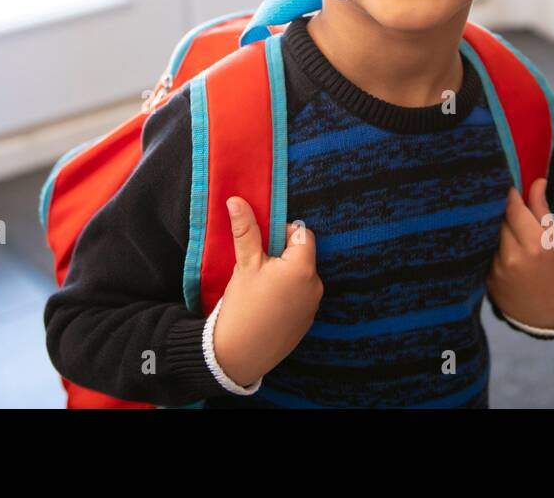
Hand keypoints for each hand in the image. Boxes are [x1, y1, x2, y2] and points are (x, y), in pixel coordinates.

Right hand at [211, 197, 323, 386]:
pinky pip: (299, 297)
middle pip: (302, 255)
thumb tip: (237, 199)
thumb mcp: (244, 264)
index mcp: (303, 267)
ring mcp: (313, 306)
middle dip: (281, 255)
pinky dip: (286, 295)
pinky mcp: (307, 322)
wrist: (238, 355)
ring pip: (300, 276)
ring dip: (283, 275)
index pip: (302, 234)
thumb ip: (246, 230)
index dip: (281, 234)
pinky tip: (265, 306)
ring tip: (259, 289)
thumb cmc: (242, 306)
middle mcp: (316, 285)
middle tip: (256, 267)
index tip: (262, 245)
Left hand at [486, 178, 553, 329]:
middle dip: (497, 207)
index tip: (506, 181)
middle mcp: (514, 258)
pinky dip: (484, 241)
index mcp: (537, 246)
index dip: (508, 193)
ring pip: (485, 234)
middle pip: (496, 219)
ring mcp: (497, 270)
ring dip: (488, 223)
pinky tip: (488, 236)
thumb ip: (541, 211)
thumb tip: (536, 181)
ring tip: (492, 215)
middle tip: (497, 195)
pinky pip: (481, 251)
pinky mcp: (486, 280)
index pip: (513, 208)